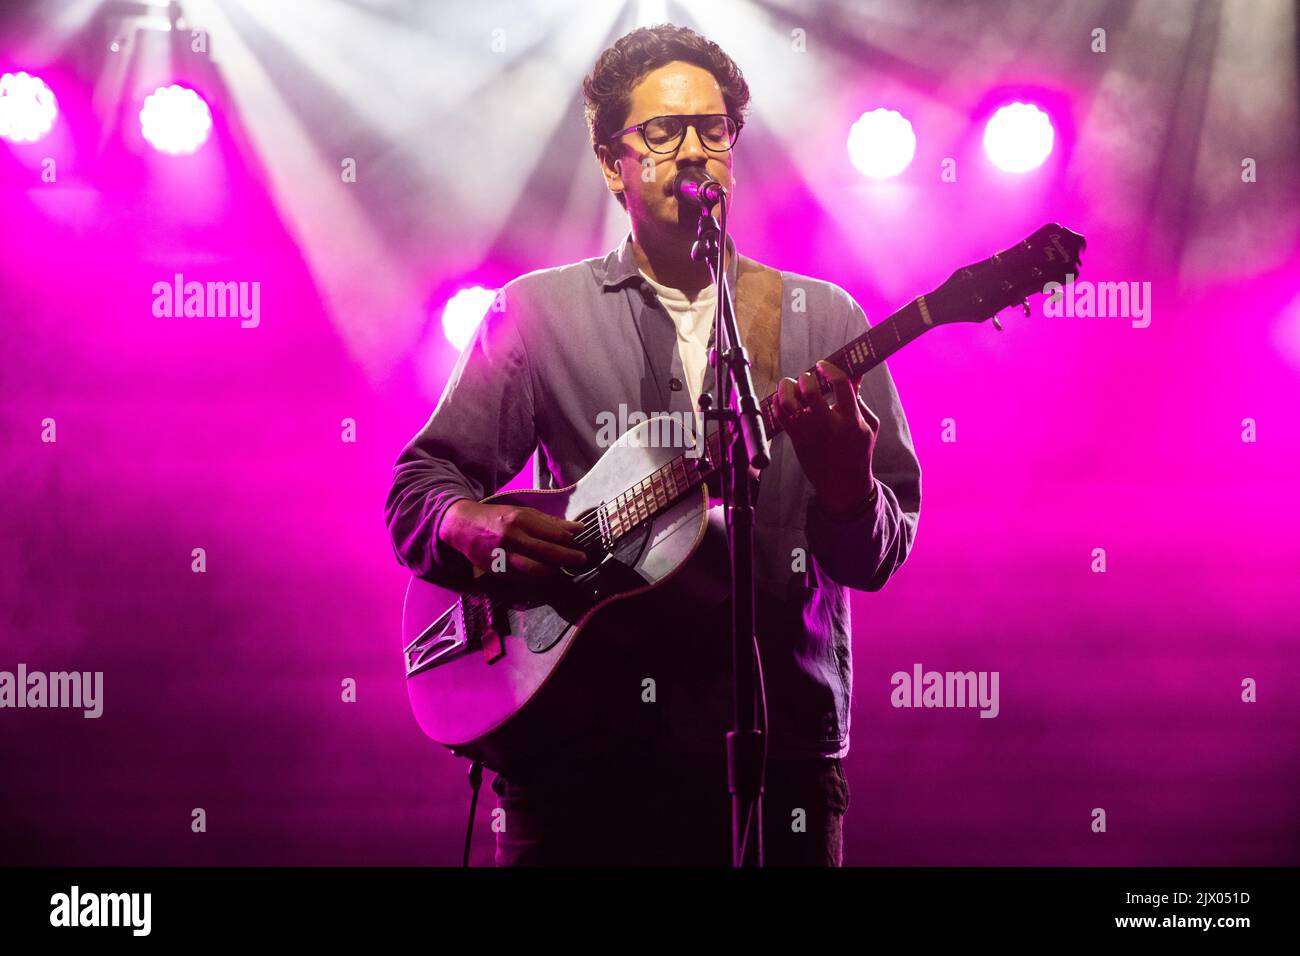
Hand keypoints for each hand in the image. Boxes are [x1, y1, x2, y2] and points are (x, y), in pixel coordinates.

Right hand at [438, 500, 587, 579]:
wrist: (464, 526)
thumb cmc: (497, 517)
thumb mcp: (522, 513)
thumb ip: (550, 522)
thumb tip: (577, 528)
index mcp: (519, 519)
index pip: (553, 533)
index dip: (569, 540)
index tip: (579, 542)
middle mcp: (512, 538)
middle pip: (548, 552)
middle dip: (568, 558)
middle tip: (581, 559)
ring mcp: (503, 556)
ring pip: (536, 570)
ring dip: (553, 571)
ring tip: (561, 568)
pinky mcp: (497, 570)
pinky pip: (523, 578)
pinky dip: (537, 578)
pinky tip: (545, 574)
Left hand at [774, 360, 879, 512]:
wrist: (844, 483)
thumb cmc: (859, 451)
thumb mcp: (868, 424)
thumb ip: (859, 398)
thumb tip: (854, 372)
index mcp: (851, 419)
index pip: (840, 384)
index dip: (830, 368)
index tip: (822, 365)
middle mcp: (828, 425)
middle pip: (810, 392)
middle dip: (806, 379)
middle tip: (806, 378)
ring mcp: (809, 433)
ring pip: (789, 403)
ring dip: (787, 388)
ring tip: (790, 385)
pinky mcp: (796, 440)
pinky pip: (780, 416)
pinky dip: (777, 402)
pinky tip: (782, 398)